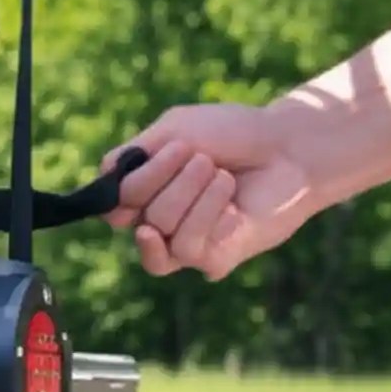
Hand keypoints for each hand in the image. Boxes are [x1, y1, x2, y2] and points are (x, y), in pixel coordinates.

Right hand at [100, 103, 322, 279]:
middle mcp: (161, 223)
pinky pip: (191, 249)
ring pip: (163, 230)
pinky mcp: (215, 260)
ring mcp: (187, 245)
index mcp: (147, 193)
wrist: (288, 147)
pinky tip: (233, 205)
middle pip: (136, 215)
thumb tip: (102, 179)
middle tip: (203, 158)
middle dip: (169, 178)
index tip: (149, 160)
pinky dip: (212, 216)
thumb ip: (132, 155)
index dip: (125, 191)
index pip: (111, 209)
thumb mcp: (174, 131)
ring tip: (222, 175)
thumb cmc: (233, 133)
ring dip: (195, 194)